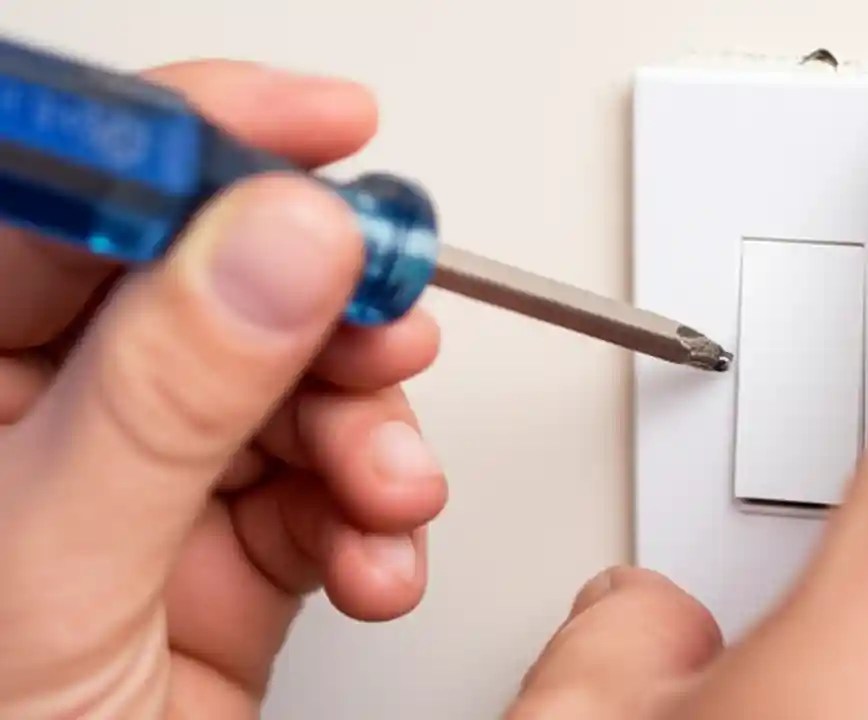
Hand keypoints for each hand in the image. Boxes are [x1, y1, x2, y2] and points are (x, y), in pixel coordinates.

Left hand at [0, 62, 445, 717]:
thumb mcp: (51, 567)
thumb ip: (168, 395)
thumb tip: (282, 242)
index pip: (75, 204)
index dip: (198, 142)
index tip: (317, 128)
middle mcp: (61, 417)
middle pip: (220, 287)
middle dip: (326, 309)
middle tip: (391, 312)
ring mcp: (159, 481)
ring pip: (299, 390)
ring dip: (370, 433)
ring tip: (389, 484)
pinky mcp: (238, 550)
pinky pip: (331, 492)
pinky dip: (377, 521)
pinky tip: (375, 557)